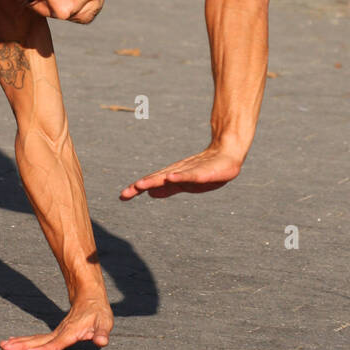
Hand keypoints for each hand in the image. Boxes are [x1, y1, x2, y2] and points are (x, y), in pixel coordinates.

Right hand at [0, 295, 113, 349]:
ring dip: (19, 342)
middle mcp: (60, 332)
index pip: (55, 343)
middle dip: (21, 345)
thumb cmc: (98, 313)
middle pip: (38, 340)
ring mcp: (56, 331)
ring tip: (3, 346)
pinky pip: (37, 337)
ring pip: (35, 338)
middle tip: (4, 347)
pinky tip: (14, 342)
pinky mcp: (54, 332)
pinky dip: (25, 340)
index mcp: (71, 332)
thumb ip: (102, 333)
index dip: (43, 349)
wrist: (90, 297)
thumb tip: (102, 342)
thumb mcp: (105, 323)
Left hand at [120, 143, 241, 199]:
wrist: (227, 154)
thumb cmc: (206, 169)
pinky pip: (191, 175)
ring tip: (141, 185)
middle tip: (126, 192)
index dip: (137, 188)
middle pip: (157, 179)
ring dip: (156, 180)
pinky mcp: (204, 172)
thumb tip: (150, 194)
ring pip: (170, 176)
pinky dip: (180, 177)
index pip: (152, 182)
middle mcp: (178, 172)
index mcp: (173, 176)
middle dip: (142, 185)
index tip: (123, 195)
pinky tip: (171, 178)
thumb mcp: (185, 182)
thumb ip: (168, 188)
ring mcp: (190, 170)